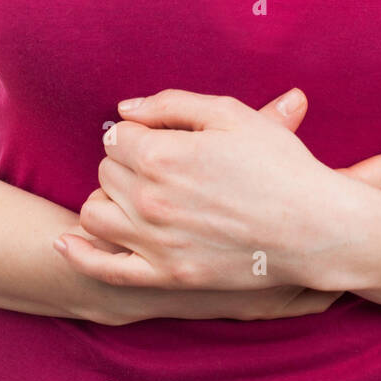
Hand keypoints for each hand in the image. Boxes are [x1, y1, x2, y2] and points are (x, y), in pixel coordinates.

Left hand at [54, 87, 380, 294]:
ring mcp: (156, 243)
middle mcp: (151, 200)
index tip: (158, 137)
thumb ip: (170, 104)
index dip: (136, 133)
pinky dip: (79, 254)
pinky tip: (66, 241)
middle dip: (125, 163)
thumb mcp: (230, 114)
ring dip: (107, 199)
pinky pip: (105, 269)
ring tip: (133, 195)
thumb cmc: (278, 165)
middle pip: (106, 172)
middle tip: (158, 164)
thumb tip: (125, 108)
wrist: (314, 228)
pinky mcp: (166, 276)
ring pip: (96, 214)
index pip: (116, 137)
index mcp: (163, 155)